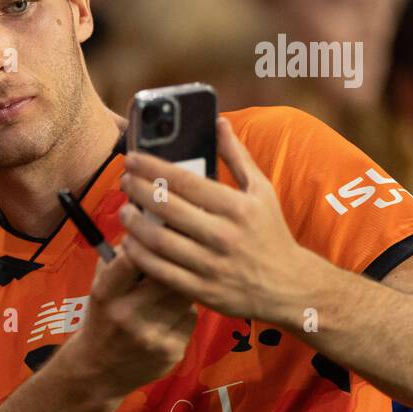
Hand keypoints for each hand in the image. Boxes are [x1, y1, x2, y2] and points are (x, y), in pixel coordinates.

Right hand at [60, 245, 197, 401]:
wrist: (100, 371)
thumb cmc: (102, 319)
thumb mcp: (100, 287)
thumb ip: (119, 260)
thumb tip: (151, 224)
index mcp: (106, 294)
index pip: (131, 258)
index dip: (149, 241)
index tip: (158, 231)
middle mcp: (128, 315)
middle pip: (168, 274)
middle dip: (175, 261)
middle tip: (180, 252)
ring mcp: (153, 336)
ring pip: (185, 295)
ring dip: (183, 285)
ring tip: (172, 286)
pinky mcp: (172, 351)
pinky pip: (191, 318)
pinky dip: (184, 312)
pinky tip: (170, 316)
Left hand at [117, 116, 314, 324]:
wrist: (289, 286)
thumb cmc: (270, 233)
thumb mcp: (261, 191)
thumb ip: (237, 156)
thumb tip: (219, 121)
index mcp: (237, 207)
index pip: (186, 181)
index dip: (153, 167)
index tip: (133, 158)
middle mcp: (223, 235)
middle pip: (168, 208)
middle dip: (138, 190)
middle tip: (124, 180)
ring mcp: (211, 264)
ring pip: (160, 241)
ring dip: (134, 223)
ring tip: (123, 209)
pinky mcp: (202, 290)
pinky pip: (161, 272)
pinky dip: (140, 256)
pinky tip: (129, 243)